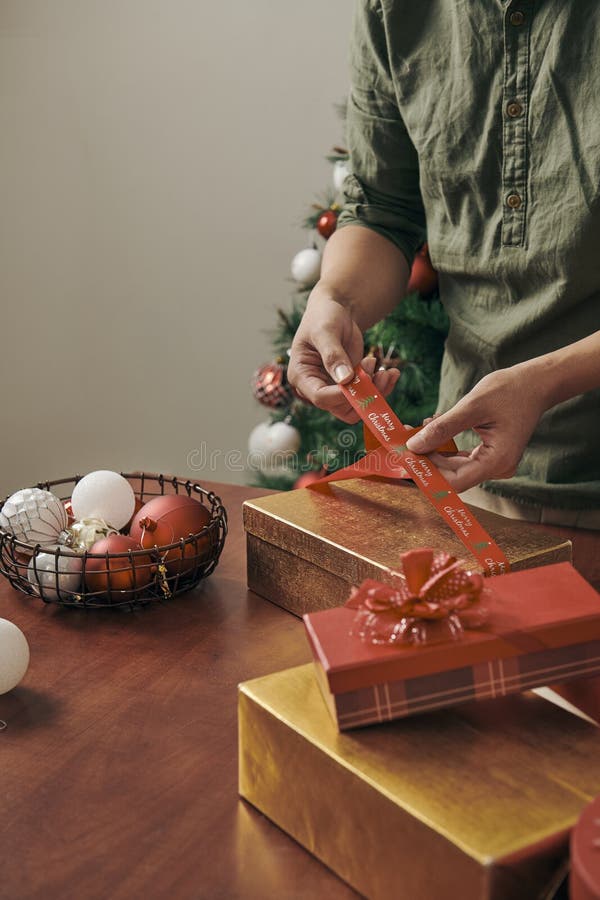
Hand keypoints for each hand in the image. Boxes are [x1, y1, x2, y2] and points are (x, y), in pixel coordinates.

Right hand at [287, 287, 400, 422]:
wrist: (335, 311)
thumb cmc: (323, 317)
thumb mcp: (325, 332)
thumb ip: (333, 355)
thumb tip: (344, 380)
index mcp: (301, 376)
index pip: (320, 397)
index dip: (341, 395)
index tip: (359, 378)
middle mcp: (316, 387)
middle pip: (340, 408)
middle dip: (363, 395)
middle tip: (379, 374)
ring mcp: (334, 388)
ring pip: (356, 406)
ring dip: (376, 393)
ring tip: (388, 373)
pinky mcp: (351, 385)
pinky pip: (367, 395)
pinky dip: (382, 387)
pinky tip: (392, 373)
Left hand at [405, 365, 546, 491]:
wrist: (535, 383)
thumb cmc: (509, 390)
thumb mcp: (472, 407)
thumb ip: (443, 428)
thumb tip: (413, 445)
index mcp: (497, 461)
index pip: (454, 482)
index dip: (427, 474)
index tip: (405, 460)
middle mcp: (497, 468)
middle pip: (452, 477)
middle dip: (426, 461)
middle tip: (402, 444)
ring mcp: (494, 464)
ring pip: (454, 468)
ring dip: (432, 453)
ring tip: (414, 432)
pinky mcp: (489, 456)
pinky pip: (461, 459)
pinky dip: (444, 447)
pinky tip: (432, 430)